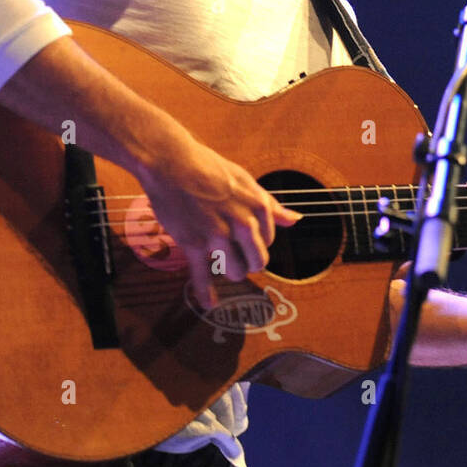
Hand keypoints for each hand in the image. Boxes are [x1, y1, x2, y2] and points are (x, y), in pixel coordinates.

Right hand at [134, 135, 300, 307]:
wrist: (171, 162)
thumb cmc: (208, 167)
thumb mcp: (246, 181)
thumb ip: (271, 204)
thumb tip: (295, 219)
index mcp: (258, 206)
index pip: (268, 240)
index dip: (257, 242)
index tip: (244, 238)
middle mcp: (243, 223)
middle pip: (257, 261)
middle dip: (250, 263)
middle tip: (239, 259)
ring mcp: (218, 235)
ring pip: (235, 271)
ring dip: (230, 271)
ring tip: (221, 262)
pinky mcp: (194, 243)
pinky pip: (203, 274)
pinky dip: (205, 292)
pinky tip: (209, 303)